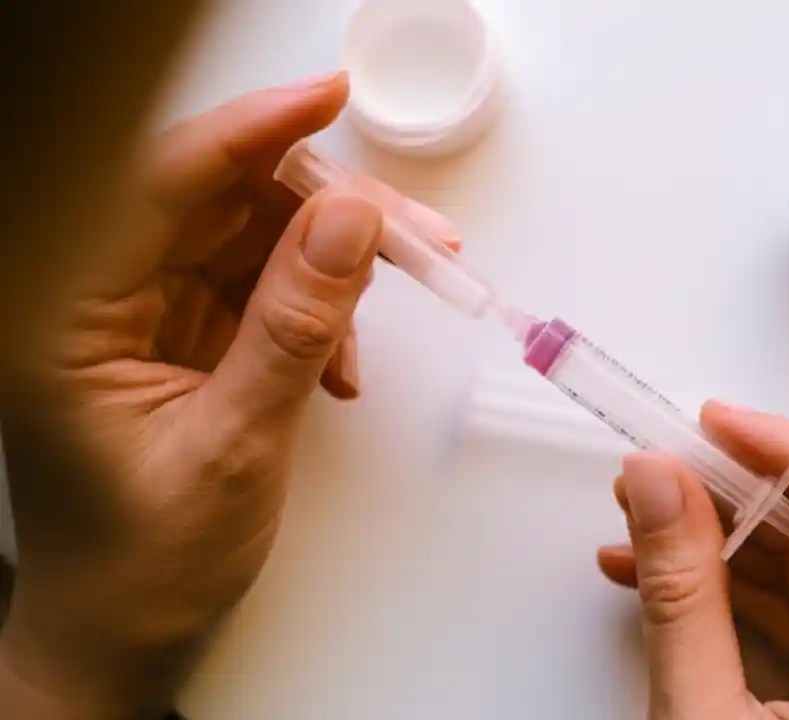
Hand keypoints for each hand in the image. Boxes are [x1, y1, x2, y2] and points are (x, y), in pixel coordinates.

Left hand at [0, 73, 455, 717]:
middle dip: (323, 207)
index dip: (251, 132)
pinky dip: (316, 312)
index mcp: (65, 314)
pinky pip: (258, 285)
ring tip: (392, 303)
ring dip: (330, 263)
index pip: (160, 185)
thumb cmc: (144, 561)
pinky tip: (342, 365)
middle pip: (217, 201)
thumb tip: (349, 224)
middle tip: (412, 234)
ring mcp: (138, 311)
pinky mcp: (178, 331)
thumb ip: (294, 327)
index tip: (328, 98)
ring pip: (247, 237)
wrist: (126, 629)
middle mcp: (94, 295)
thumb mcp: (234, 445)